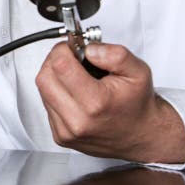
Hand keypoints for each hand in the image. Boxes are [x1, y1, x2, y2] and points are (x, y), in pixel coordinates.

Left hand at [35, 42, 184, 163]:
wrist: (141, 135)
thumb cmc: (138, 105)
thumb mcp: (138, 72)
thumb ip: (115, 54)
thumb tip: (88, 49)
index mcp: (95, 103)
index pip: (60, 65)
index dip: (64, 50)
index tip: (74, 47)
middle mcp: (77, 120)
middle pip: (44, 78)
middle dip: (55, 61)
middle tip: (73, 59)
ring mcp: (66, 131)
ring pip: (43, 91)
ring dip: (55, 78)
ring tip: (76, 77)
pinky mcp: (60, 136)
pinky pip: (47, 105)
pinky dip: (56, 94)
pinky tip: (75, 94)